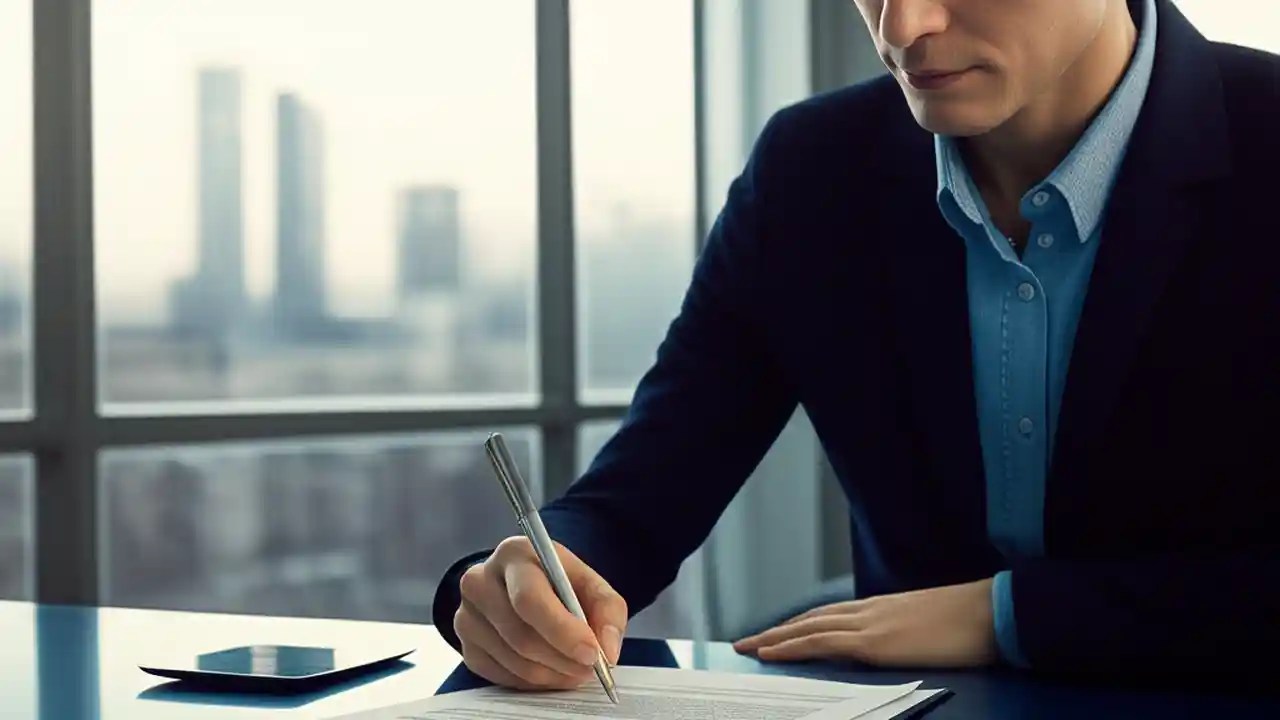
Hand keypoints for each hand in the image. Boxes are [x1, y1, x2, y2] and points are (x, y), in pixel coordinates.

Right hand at [455, 536, 627, 690]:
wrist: (526, 585)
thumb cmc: (559, 583)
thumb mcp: (590, 584)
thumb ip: (608, 611)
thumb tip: (606, 650)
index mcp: (514, 554)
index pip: (530, 599)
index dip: (562, 631)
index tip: (591, 653)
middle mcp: (480, 580)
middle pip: (521, 635)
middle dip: (562, 658)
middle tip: (589, 669)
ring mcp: (467, 615)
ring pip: (514, 660)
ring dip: (552, 673)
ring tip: (574, 669)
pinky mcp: (466, 645)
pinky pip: (502, 676)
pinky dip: (534, 681)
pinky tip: (551, 670)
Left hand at [733, 578, 997, 667]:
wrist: (992, 613)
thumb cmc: (972, 624)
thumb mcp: (930, 628)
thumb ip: (906, 634)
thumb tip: (898, 647)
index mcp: (883, 608)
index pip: (830, 616)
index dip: (800, 625)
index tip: (777, 634)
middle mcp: (869, 611)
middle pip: (810, 620)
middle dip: (777, 632)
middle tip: (746, 643)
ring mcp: (869, 624)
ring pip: (807, 628)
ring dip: (774, 638)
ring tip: (749, 648)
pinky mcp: (873, 641)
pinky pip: (820, 642)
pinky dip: (791, 646)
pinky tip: (772, 653)